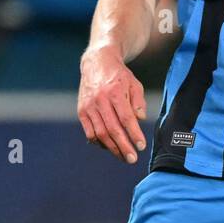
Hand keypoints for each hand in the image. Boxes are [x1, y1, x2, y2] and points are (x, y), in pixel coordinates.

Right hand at [78, 44, 146, 162]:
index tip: (141, 146)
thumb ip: (138, 102)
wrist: (97, 63)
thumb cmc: (119, 76)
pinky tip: (109, 147)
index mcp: (115, 92)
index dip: (134, 134)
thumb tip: (140, 119)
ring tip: (123, 157)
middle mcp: (100, 100)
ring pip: (100, 133)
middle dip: (123, 146)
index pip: (125, 118)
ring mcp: (89, 106)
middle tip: (132, 159)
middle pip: (112, 129)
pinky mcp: (82, 111)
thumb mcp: (134, 84)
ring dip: (112, 148)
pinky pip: (89, 132)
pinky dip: (98, 142)